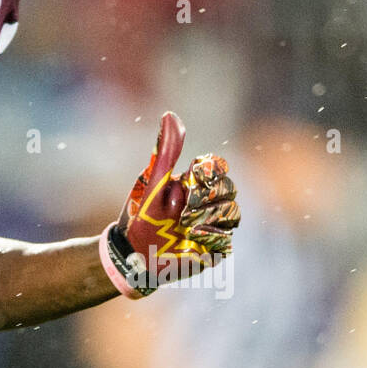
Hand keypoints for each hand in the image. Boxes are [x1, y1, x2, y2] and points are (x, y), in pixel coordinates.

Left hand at [99, 112, 240, 298]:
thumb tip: (170, 115)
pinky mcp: (216, 248)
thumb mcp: (154, 181)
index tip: (191, 178)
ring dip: (206, 218)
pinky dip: (208, 238)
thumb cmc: (141, 214)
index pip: (217, 167)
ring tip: (184, 225)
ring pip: (232, 213)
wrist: (134, 253)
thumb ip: (166, 151)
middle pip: (229, 188)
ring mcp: (215, 225)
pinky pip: (227, 239)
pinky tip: (190, 240)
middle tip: (183, 207)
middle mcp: (208, 202)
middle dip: (205, 197)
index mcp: (194, 182)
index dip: (207, 172)